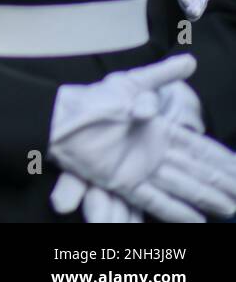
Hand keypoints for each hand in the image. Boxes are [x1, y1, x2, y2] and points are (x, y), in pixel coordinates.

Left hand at [49, 55, 235, 222]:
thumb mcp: (131, 83)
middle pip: (195, 171)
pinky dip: (175, 211)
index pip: (198, 147)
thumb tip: (190, 61)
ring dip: (204, 199)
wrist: (62, 115)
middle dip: (218, 184)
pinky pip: (153, 199)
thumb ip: (161, 75)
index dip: (220, 160)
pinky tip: (196, 220)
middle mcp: (153, 152)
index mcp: (159, 130)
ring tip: (227, 210)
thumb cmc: (95, 98)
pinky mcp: (123, 181)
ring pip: (181, 187)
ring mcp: (139, 168)